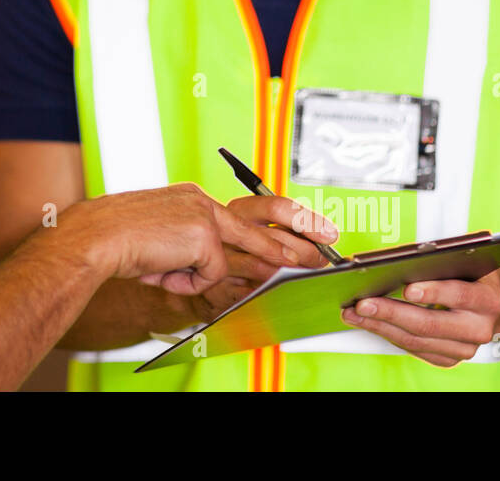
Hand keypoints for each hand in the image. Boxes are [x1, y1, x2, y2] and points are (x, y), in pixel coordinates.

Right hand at [62, 183, 286, 296]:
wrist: (98, 237)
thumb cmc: (119, 241)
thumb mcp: (163, 243)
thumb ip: (191, 252)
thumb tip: (215, 270)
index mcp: (191, 199)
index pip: (242, 209)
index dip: (272, 221)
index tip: (298, 225)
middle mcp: (201, 201)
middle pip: (261, 214)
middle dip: (297, 228)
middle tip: (324, 238)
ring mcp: (204, 216)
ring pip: (248, 246)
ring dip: (278, 257)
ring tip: (306, 262)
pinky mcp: (203, 236)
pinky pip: (210, 274)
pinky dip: (188, 282)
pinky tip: (166, 273)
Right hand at [185, 195, 337, 320]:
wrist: (170, 262)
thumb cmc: (214, 246)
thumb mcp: (237, 225)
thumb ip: (270, 227)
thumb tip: (315, 233)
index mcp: (235, 210)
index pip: (276, 207)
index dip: (307, 221)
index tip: (329, 233)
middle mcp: (225, 229)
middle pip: (278, 238)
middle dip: (308, 252)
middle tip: (321, 260)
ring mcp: (218, 257)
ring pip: (265, 267)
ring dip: (291, 275)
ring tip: (303, 276)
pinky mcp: (213, 284)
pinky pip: (249, 291)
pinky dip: (266, 292)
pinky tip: (276, 290)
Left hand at [340, 272, 499, 366]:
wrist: (493, 305)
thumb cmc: (472, 277)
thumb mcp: (464, 263)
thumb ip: (437, 264)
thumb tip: (395, 262)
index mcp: (487, 299)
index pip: (459, 295)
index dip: (433, 293)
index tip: (407, 289)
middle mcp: (479, 328)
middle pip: (430, 323)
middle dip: (392, 313)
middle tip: (363, 303)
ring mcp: (464, 347)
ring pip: (416, 340)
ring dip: (381, 326)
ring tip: (354, 313)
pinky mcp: (450, 358)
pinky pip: (414, 349)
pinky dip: (389, 334)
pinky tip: (370, 323)